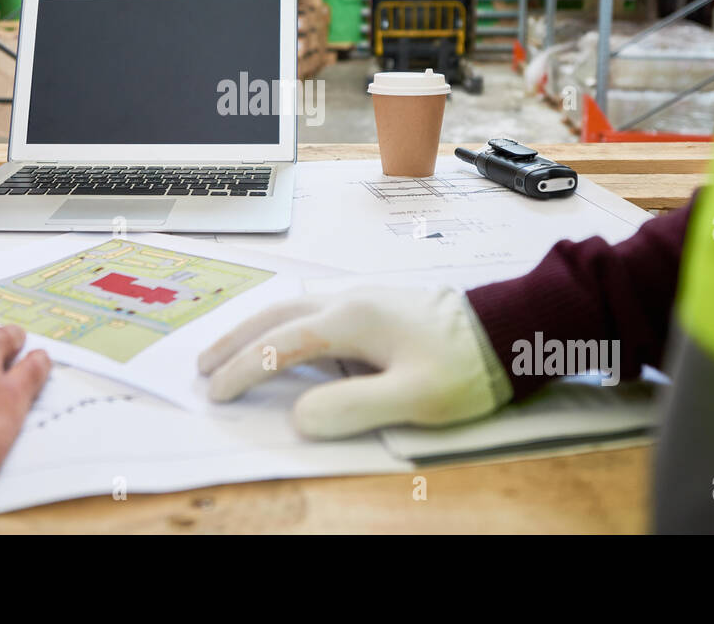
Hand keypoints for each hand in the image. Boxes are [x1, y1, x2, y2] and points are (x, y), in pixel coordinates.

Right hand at [197, 286, 510, 438]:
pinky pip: (311, 309)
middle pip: (274, 314)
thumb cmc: (465, 365)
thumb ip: (352, 406)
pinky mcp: (376, 304)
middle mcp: (348, 300)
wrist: (512, 328)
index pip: (279, 344)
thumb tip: (299, 415)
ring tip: (228, 350)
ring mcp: (362, 297)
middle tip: (201, 367)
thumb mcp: (413, 397)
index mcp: (349, 320)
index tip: (215, 392)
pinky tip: (283, 337)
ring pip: (291, 307)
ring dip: (255, 327)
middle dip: (234, 340)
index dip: (243, 369)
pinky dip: (281, 323)